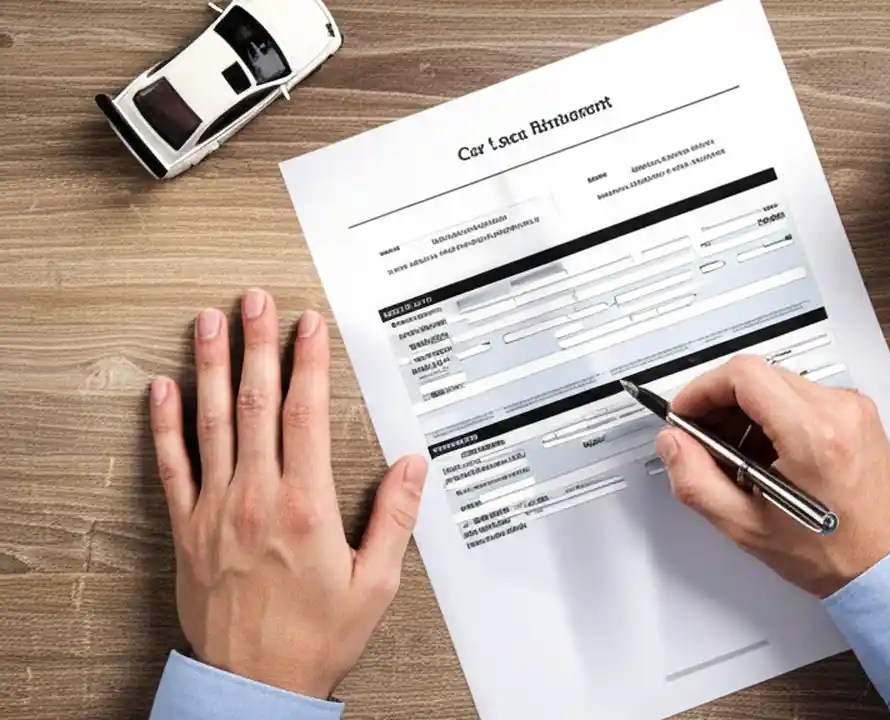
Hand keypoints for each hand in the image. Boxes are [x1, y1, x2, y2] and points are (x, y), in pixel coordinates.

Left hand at [148, 288, 427, 697]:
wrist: (254, 683)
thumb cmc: (315, 637)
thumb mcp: (375, 584)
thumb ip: (395, 518)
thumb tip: (413, 466)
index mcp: (305, 506)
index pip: (306, 415)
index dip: (309, 362)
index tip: (310, 325)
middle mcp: (256, 499)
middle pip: (256, 404)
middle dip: (257, 345)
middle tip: (256, 301)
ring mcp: (216, 511)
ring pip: (211, 423)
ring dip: (209, 367)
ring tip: (208, 322)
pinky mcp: (187, 530)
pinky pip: (172, 466)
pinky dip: (165, 424)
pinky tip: (162, 389)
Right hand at [656, 356, 889, 596]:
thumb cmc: (836, 554)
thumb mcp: (748, 527)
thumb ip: (697, 481)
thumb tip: (674, 445)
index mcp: (814, 433)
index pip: (743, 374)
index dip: (702, 389)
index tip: (686, 413)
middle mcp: (839, 411)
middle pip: (759, 375)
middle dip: (722, 402)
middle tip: (704, 440)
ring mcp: (854, 410)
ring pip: (780, 384)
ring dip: (748, 411)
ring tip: (740, 458)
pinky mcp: (859, 416)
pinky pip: (804, 398)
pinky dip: (776, 417)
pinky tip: (770, 456)